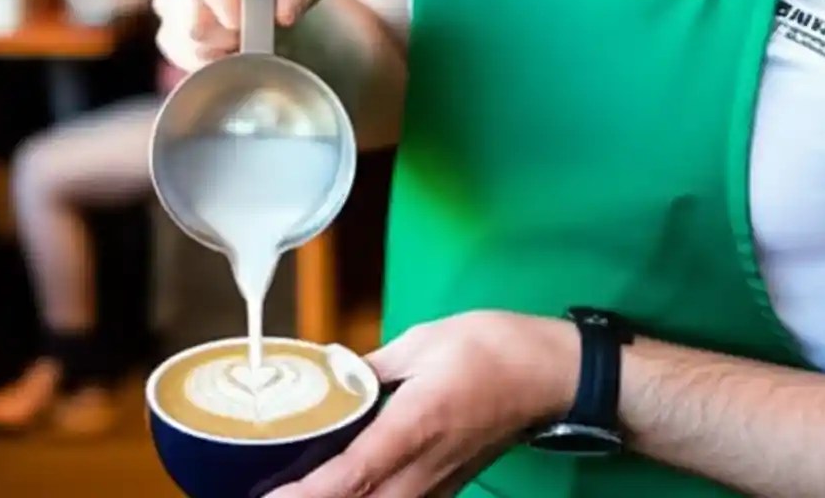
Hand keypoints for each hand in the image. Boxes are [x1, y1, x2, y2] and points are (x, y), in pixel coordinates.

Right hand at [152, 0, 331, 71]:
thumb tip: (283, 14)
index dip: (230, 8)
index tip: (250, 25)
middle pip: (196, 19)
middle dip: (232, 37)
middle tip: (259, 32)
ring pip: (187, 41)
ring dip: (222, 49)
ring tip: (246, 34)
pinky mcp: (167, 23)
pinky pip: (182, 53)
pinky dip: (209, 58)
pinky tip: (228, 43)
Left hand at [266, 312, 577, 497]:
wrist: (552, 373)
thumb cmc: (490, 349)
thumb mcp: (421, 342)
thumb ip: (370, 367)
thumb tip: (332, 376)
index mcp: (412, 427)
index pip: (352, 474)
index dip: (308, 492)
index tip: (272, 497)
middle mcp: (424, 467)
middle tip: (273, 496)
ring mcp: (440, 483)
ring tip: (302, 492)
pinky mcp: (451, 484)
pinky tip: (351, 491)